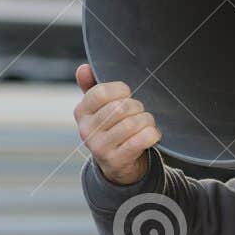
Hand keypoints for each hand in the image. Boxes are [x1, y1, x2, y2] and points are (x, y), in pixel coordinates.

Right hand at [74, 64, 157, 184]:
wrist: (118, 166)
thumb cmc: (112, 129)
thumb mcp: (99, 110)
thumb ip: (92, 88)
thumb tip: (84, 68)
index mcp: (81, 112)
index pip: (101, 92)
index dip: (121, 90)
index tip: (128, 94)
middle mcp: (87, 130)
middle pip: (120, 108)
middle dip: (137, 107)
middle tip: (141, 112)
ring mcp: (100, 147)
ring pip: (132, 124)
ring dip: (147, 121)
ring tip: (147, 123)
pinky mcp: (116, 160)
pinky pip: (139, 140)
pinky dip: (151, 134)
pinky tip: (153, 134)